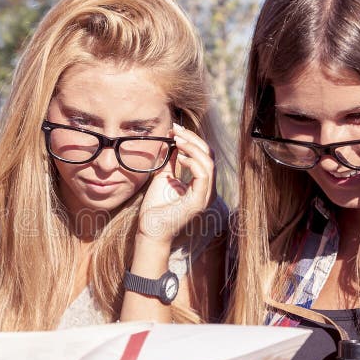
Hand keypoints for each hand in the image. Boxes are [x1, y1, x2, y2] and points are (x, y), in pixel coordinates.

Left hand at [137, 123, 214, 242]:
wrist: (150, 229)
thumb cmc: (156, 208)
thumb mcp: (164, 177)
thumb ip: (171, 162)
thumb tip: (172, 143)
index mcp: (201, 185)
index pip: (205, 156)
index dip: (192, 140)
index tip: (175, 130)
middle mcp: (207, 190)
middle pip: (209, 156)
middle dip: (193, 139)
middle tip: (176, 129)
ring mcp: (205, 196)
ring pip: (209, 163)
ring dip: (192, 147)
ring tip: (176, 139)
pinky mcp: (199, 201)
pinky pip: (203, 175)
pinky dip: (193, 162)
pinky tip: (180, 156)